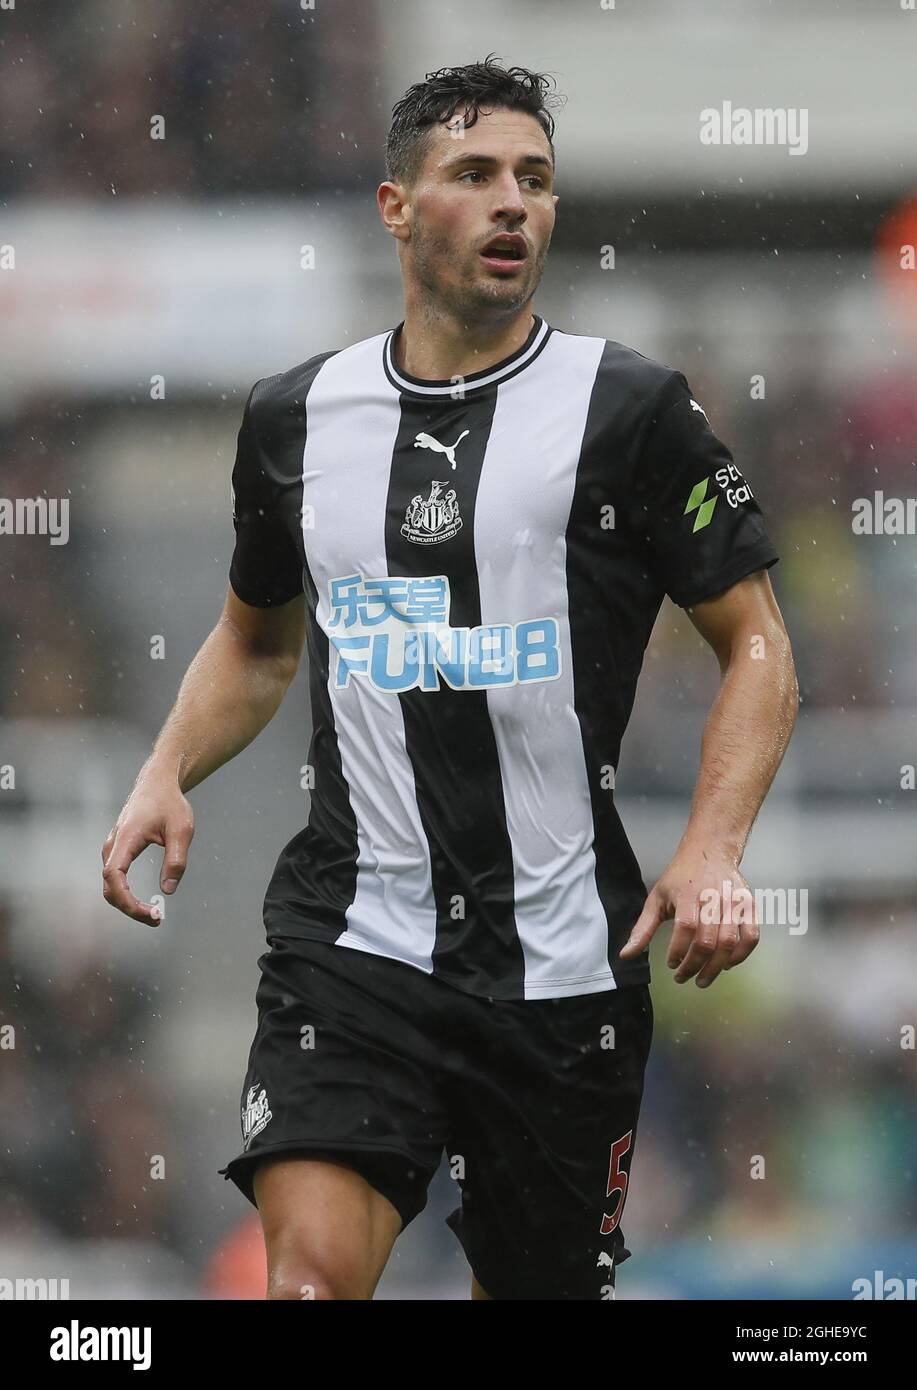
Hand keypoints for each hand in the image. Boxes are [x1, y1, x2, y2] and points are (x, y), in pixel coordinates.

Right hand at [101, 773, 194, 925]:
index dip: (127, 899)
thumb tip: (167, 890)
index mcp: (126, 838)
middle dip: (129, 908)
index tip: (149, 912)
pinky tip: (146, 902)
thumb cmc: (170, 803)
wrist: (157, 783)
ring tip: (154, 914)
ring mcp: (113, 848)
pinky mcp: (117, 851)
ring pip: (111, 885)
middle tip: (157, 919)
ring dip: (128, 904)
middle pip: (109, 887)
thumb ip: (176, 860)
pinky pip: (116, 879)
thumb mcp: (182, 830)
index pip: (114, 876)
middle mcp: (113, 845)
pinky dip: (127, 894)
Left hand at [618, 847, 758, 987]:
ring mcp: (734, 901)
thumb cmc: (681, 877)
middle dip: (693, 966)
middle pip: (707, 940)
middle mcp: (713, 897)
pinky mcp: (749, 906)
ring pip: (729, 943)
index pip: (685, 928)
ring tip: (702, 979)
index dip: (678, 951)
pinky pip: (751, 936)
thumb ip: (643, 929)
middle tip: (683, 977)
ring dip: (715, 967)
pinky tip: (727, 964)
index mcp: (687, 893)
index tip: (671, 964)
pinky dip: (741, 955)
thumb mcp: (657, 898)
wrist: (710, 851)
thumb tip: (626, 955)